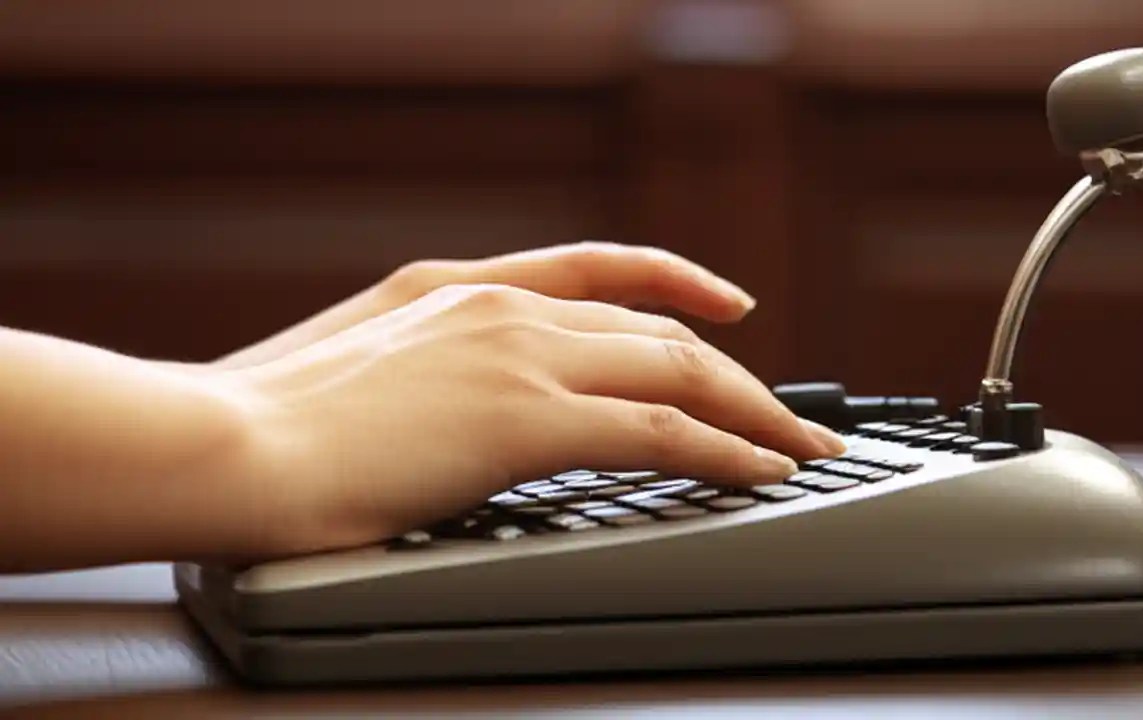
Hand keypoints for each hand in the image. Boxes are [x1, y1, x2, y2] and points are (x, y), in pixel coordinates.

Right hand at [228, 283, 844, 556]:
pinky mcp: (523, 418)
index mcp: (454, 286)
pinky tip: (759, 467)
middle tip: (782, 406)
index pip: (597, 268)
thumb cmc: (256, 421)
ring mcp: (515, 354)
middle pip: (655, 326)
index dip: (675, 281)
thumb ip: (409, 361)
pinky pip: (659, 428)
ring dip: (751, 410)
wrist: (217, 444)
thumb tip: (433, 397)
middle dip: (733, 369)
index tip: (727, 299)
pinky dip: (724, 447)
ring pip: (675, 368)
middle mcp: (498, 305)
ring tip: (800, 445)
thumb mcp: (344, 361)